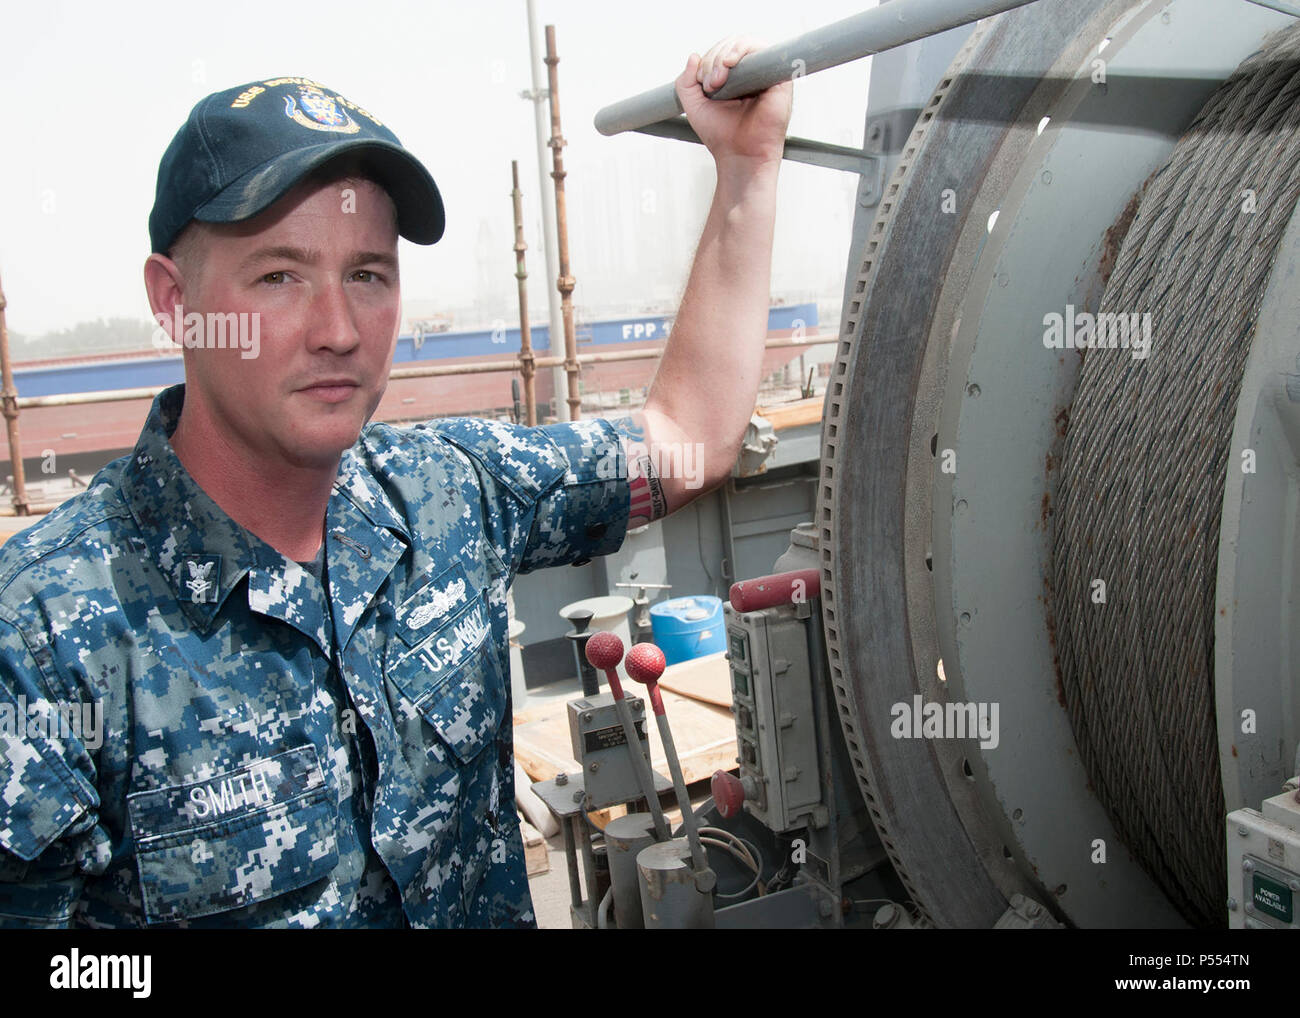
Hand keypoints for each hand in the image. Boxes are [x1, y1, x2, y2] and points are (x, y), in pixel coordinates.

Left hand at [675, 36, 791, 172]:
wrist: (739, 156)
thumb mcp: (694, 106)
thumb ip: (686, 82)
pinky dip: (743, 50)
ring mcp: (766, 75)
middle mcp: (752, 75)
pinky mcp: (779, 79)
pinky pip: (762, 50)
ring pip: (745, 43)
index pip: (723, 51)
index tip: (702, 82)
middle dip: (714, 59)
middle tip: (710, 84)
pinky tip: (730, 64)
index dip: (709, 59)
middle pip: (732, 44)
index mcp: (735, 79)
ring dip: (724, 55)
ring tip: (717, 81)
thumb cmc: (722, 136)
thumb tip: (693, 56)